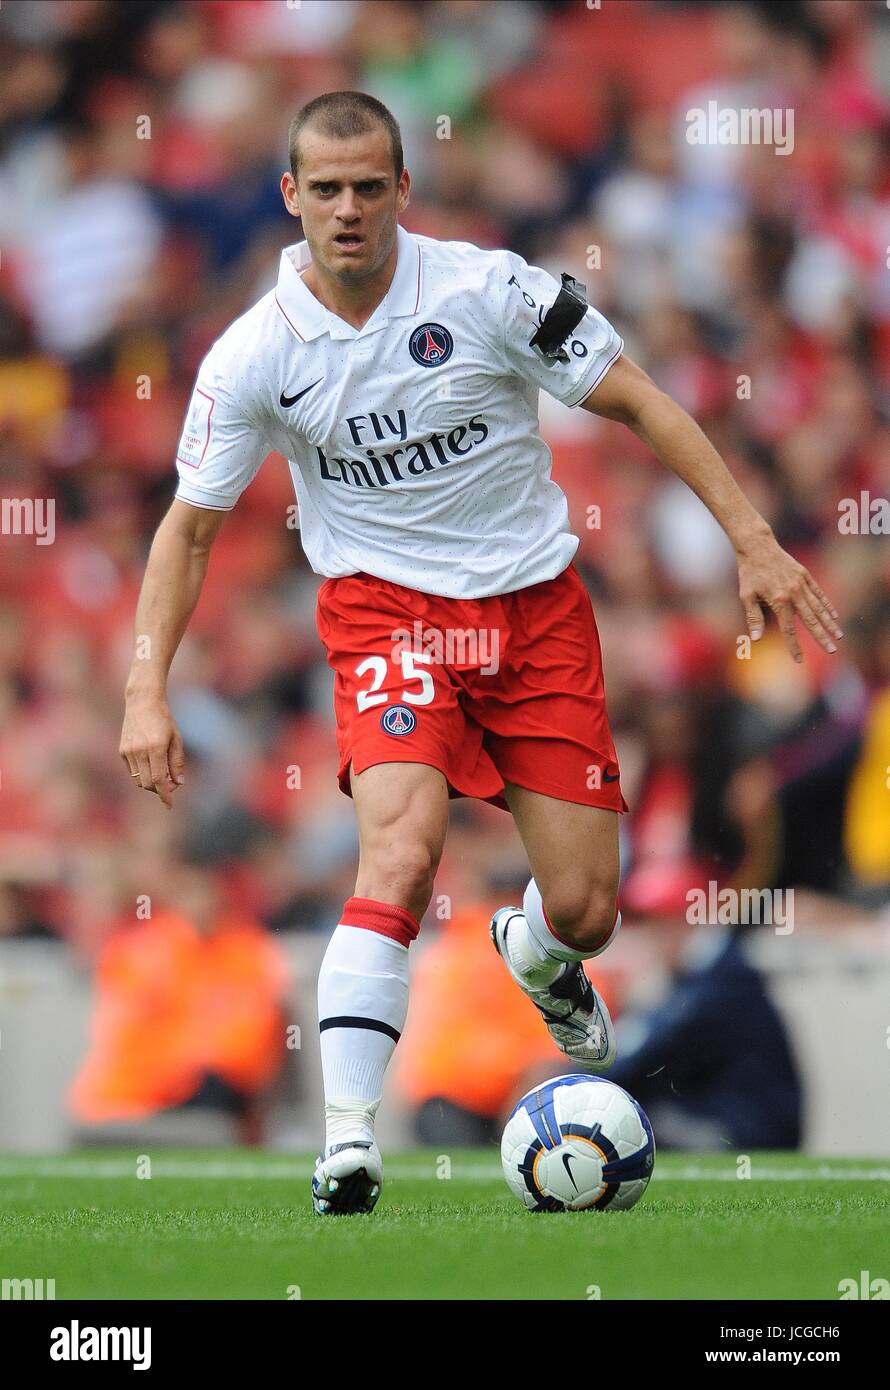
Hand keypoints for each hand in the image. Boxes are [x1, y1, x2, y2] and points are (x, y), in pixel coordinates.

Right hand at [119, 692, 184, 808]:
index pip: (159, 780)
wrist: (142, 702)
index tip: (169, 805)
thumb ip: (177, 762)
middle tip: (171, 784)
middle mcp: (140, 751)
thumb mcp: (176, 739)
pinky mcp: (122, 751)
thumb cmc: (164, 719)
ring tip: (162, 773)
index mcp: (156, 747)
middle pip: (149, 783)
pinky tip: (151, 764)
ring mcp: (129, 751)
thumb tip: (179, 783)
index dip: (165, 795)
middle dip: (160, 789)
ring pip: (139, 780)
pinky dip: (143, 774)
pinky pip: (133, 771)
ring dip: (151, 783)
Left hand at [737, 535, 842, 662]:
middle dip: (822, 637)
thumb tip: (756, 639)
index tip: (799, 660)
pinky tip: (834, 616)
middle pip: (811, 620)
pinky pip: (818, 594)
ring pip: (818, 608)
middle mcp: (794, 593)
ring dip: (829, 623)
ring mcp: (801, 584)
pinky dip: (827, 605)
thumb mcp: (746, 595)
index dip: (794, 646)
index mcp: (779, 601)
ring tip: (839, 636)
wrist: (758, 546)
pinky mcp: (805, 576)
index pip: (788, 629)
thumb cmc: (749, 572)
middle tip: (833, 651)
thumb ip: (753, 617)